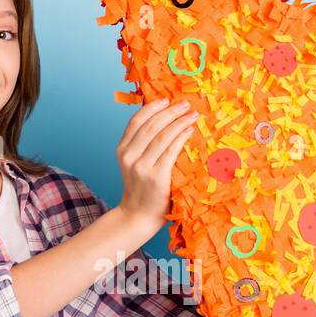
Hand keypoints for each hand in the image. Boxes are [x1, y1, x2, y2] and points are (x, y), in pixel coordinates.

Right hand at [114, 97, 199, 232]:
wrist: (138, 216)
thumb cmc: (142, 189)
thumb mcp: (134, 164)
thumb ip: (143, 145)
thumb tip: (164, 121)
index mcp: (122, 150)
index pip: (136, 121)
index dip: (152, 108)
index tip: (167, 100)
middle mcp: (129, 156)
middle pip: (152, 125)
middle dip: (171, 112)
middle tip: (186, 104)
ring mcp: (142, 167)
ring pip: (163, 136)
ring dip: (180, 122)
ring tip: (192, 115)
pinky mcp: (156, 177)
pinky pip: (171, 151)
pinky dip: (181, 137)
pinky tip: (189, 131)